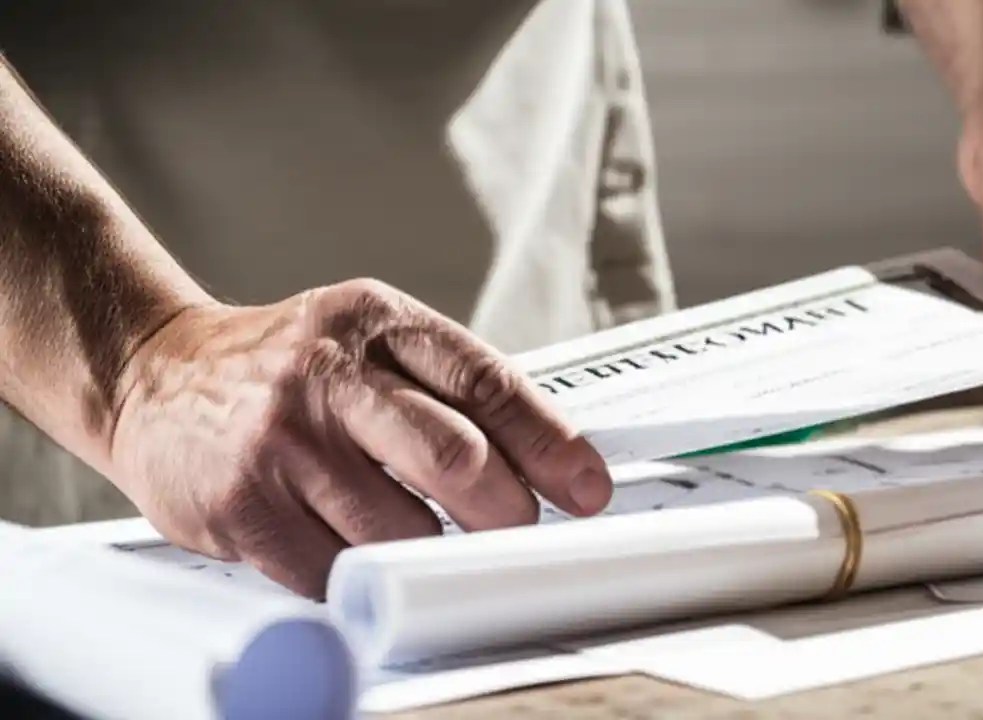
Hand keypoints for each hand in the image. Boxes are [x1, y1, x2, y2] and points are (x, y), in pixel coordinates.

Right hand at [107, 279, 612, 597]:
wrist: (159, 375)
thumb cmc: (286, 364)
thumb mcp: (369, 341)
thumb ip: (449, 389)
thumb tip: (549, 461)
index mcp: (376, 323)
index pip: (488, 385)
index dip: (552, 446)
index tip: (587, 488)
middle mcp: (328, 375)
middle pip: (455, 460)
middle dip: (507, 512)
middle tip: (515, 529)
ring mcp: (281, 442)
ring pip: (401, 529)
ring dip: (430, 549)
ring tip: (418, 532)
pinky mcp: (242, 507)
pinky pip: (336, 571)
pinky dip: (364, 578)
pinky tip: (356, 548)